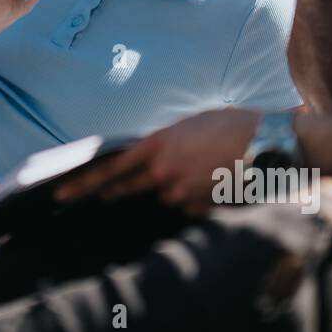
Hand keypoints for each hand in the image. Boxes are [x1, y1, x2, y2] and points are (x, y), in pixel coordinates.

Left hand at [54, 109, 260, 213]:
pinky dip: (195, 196)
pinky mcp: (200, 207)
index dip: (86, 181)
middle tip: (90, 196)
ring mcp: (181, 193)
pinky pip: (188, 205)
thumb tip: (151, 157)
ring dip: (174, 185)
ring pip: (165, 195)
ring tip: (202, 166)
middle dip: (113, 191)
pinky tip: (214, 179)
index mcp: (157, 147)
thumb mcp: (190, 124)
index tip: (63, 191)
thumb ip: (165, 143)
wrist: (267, 143)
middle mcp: (163, 173)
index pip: (112, 168)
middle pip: (129, 188)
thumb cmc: (231, 124)